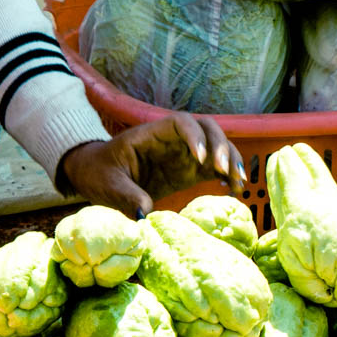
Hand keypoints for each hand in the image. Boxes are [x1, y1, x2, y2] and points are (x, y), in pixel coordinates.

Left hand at [58, 112, 248, 217]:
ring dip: (231, 159)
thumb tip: (145, 214)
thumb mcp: (107, 185)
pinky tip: (235, 190)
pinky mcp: (188, 171)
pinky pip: (214, 168)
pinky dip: (228, 175)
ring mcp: (183, 154)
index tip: (199, 159)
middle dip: (221, 146)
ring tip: (239, 182)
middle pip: (207, 129)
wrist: (97, 176)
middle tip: (225, 170)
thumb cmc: (98, 173)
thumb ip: (126, 196)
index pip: (180, 122)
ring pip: (216, 146)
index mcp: (151, 134)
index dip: (195, 136)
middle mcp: (172, 140)